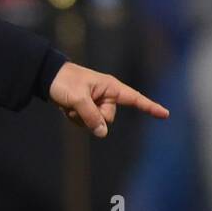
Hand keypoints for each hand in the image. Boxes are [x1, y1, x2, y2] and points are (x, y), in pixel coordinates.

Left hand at [48, 61, 168, 137]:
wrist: (46, 77)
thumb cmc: (64, 82)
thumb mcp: (78, 98)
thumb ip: (91, 116)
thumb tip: (103, 133)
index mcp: (110, 87)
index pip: (135, 99)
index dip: (150, 107)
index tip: (166, 114)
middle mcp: (106, 96)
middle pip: (108, 119)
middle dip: (92, 116)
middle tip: (77, 103)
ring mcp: (96, 103)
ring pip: (95, 123)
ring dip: (80, 117)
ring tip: (70, 103)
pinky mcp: (86, 109)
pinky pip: (85, 123)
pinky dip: (75, 118)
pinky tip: (66, 107)